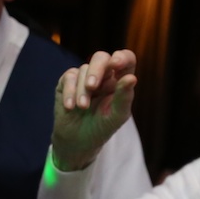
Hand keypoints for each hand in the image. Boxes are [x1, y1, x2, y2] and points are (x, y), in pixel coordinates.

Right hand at [52, 50, 137, 171]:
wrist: (78, 141)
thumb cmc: (102, 128)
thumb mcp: (116, 116)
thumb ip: (124, 98)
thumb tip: (132, 78)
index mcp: (120, 81)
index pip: (126, 59)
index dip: (122, 57)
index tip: (116, 64)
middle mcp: (104, 75)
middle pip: (101, 57)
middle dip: (96, 70)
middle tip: (92, 86)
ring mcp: (84, 77)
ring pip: (83, 69)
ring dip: (82, 90)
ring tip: (82, 107)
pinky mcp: (67, 82)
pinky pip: (69, 77)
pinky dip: (70, 91)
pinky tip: (71, 106)